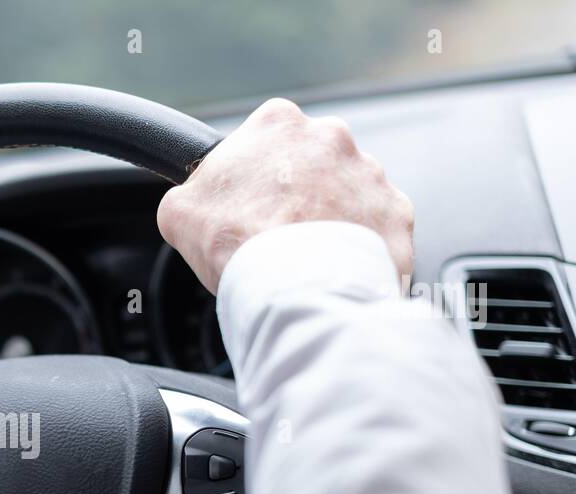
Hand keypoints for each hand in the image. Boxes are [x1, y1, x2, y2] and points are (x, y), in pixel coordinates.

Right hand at [157, 98, 413, 293]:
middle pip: (311, 165)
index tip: (247, 203)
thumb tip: (190, 204)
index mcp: (278, 124)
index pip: (265, 139)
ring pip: (347, 196)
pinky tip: (335, 270)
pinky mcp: (397, 214)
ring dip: (330, 221)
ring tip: (306, 260)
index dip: (253, 176)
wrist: (295, 286)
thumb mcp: (179, 212)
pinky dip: (361, 248)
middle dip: (297, 196)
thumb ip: (190, 194)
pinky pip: (378, 229)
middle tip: (275, 234)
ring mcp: (370, 174)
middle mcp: (331, 137)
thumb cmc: (239, 244)